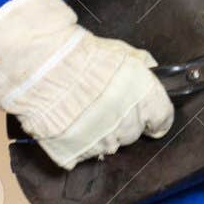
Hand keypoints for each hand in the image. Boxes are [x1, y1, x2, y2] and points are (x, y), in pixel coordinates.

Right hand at [0, 0, 173, 169]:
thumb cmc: (80, 56)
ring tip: (86, 112)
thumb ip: (141, 64)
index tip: (150, 117)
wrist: (41, 68)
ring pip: (110, 144)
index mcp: (144, 97)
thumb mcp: (120, 51)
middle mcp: (126, 123)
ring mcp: (101, 141)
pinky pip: (84, 153)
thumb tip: (151, 70)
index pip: (162, 119)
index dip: (156, 117)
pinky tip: (71, 124)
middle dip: (125, 120)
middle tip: (107, 104)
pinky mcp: (75, 153)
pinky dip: (80, 143)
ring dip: (103, 133)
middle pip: (134, 132)